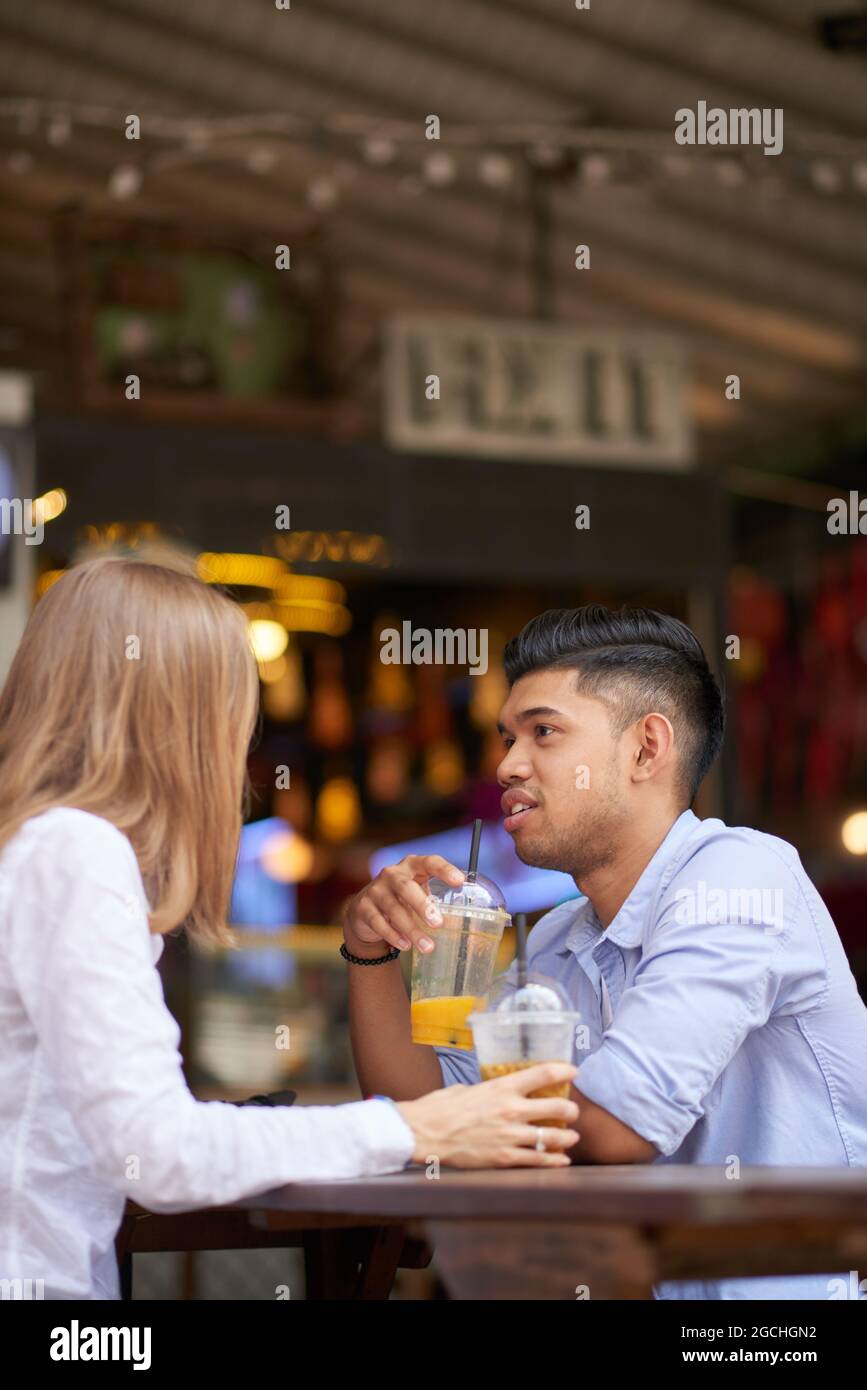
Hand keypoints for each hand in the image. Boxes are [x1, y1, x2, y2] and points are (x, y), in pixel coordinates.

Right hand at [342, 854, 464, 954]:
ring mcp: (375, 890)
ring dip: (411, 929)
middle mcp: (392, 874)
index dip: (444, 870)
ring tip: (427, 946)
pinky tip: (405, 946)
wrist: (364, 910)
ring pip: (393, 909)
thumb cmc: (401, 899)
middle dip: (423, 905)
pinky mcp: (363, 907)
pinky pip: (378, 922)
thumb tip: (463, 916)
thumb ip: (435, 899)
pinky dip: (393, 935)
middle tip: (438, 924)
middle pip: (406, 886)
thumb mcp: (417, 892)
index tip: (459, 882)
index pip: (429, 862)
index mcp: (411, 866)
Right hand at [394, 1064, 579, 1167]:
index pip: (542, 1074)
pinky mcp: (505, 1158)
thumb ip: (489, 1091)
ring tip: (571, 1138)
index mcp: (501, 1087)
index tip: (573, 1071)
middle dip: (570, 1111)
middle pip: (557, 1108)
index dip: (563, 1071)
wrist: (425, 1133)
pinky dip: (554, 1161)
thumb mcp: (468, 1088)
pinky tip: (562, 1160)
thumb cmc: (441, 1108)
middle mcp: (511, 1109)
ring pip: (553, 1137)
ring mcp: (510, 1135)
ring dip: (567, 1137)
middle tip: (572, 1112)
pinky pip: (538, 1160)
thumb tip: (496, 1093)